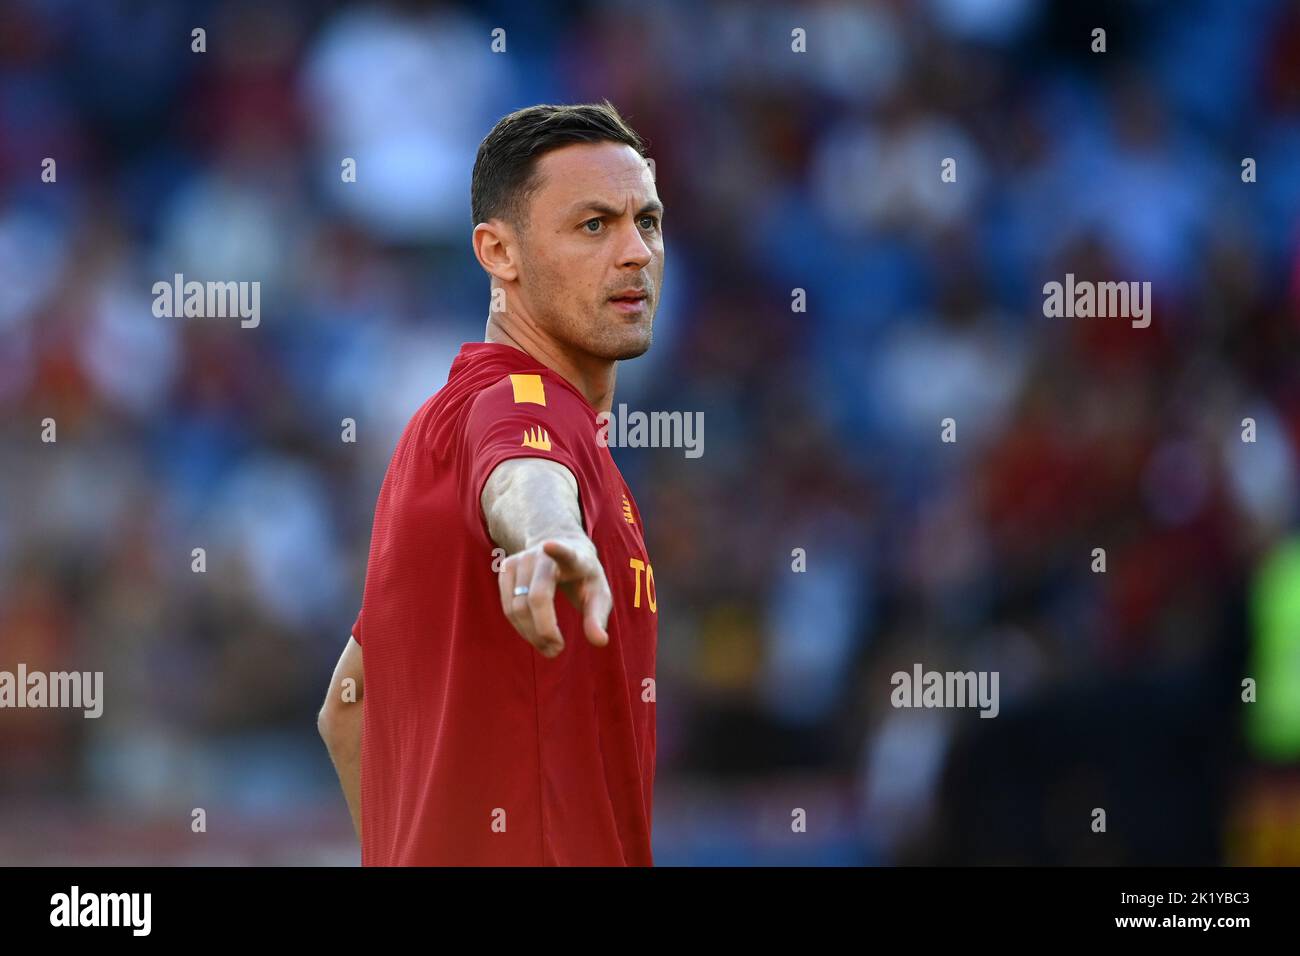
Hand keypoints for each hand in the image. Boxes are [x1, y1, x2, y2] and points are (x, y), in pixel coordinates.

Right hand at [497, 537, 611, 657]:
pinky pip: (508, 607)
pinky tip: (535, 635)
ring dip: (531, 635)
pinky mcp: (506, 568)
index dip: (557, 549)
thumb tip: (600, 642)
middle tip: (557, 650)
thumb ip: (598, 617)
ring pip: (517, 607)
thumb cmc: (583, 577)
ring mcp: (521, 559)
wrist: (559, 546)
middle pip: (537, 598)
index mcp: (573, 557)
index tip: (549, 545)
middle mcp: (542, 554)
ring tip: (549, 648)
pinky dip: (520, 627)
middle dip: (544, 630)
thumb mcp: (599, 594)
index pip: (565, 552)